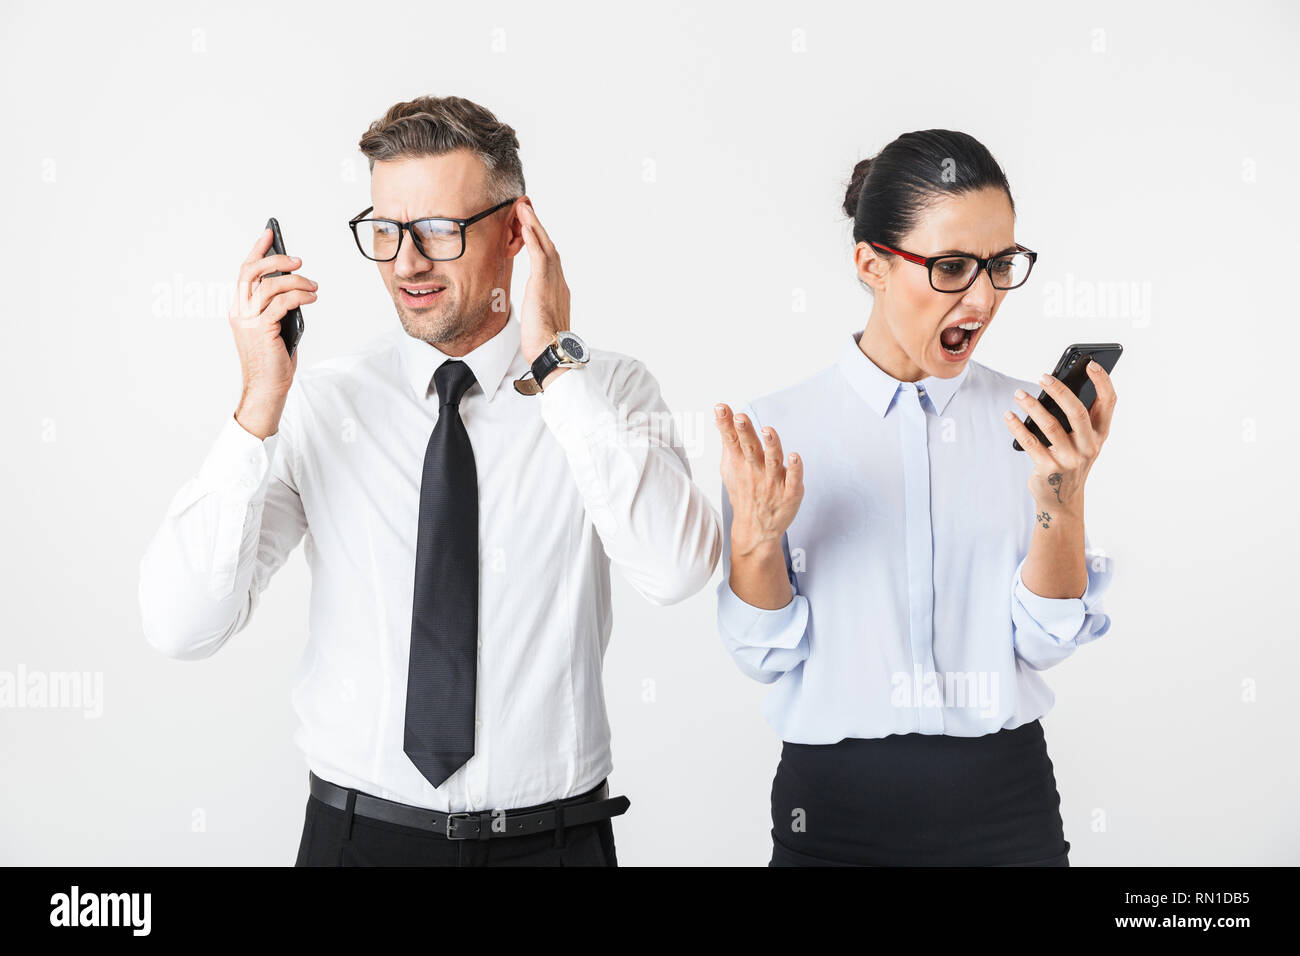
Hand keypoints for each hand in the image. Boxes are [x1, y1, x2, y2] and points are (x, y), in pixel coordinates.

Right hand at [228, 227, 316, 437]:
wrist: (267, 388)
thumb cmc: (273, 361)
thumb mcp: (274, 327)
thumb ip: (277, 306)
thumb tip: (295, 287)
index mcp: (239, 308)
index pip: (245, 271)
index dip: (256, 250)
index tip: (269, 233)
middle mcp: (239, 311)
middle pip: (252, 272)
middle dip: (276, 260)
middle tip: (298, 261)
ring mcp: (248, 320)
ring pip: (270, 286)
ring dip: (296, 282)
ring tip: (313, 286)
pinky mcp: (262, 329)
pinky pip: (282, 303)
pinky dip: (300, 296)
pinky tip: (312, 298)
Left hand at [516, 199, 571, 386]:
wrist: (553, 352)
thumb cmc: (544, 344)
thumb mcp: (539, 320)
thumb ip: (538, 308)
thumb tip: (534, 308)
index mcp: (558, 291)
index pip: (548, 260)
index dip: (540, 242)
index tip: (531, 228)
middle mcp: (559, 283)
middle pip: (549, 248)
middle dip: (538, 227)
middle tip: (527, 208)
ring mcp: (553, 282)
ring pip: (545, 247)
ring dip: (534, 226)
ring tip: (523, 209)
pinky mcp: (543, 285)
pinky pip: (539, 256)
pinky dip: (533, 239)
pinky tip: (526, 226)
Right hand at [715, 404, 803, 556]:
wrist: (755, 530)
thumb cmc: (744, 493)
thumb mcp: (730, 468)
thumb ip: (728, 443)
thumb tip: (721, 419)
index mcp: (740, 463)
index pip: (731, 439)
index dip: (726, 423)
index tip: (721, 408)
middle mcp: (755, 471)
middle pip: (750, 448)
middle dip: (745, 432)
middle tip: (740, 418)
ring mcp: (773, 482)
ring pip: (773, 461)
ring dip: (771, 445)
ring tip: (767, 431)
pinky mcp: (790, 493)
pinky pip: (794, 480)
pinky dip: (795, 469)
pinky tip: (796, 456)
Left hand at [1004, 362, 1116, 514]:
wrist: (1062, 501)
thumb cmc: (1070, 461)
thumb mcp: (1082, 442)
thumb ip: (1077, 418)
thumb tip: (1054, 388)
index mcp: (1100, 434)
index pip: (1108, 402)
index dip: (1102, 381)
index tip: (1090, 364)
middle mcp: (1089, 446)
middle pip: (1076, 412)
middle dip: (1059, 391)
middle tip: (1043, 377)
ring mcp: (1070, 459)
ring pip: (1050, 426)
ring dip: (1032, 407)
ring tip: (1018, 394)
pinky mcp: (1049, 469)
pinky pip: (1030, 442)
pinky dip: (1017, 426)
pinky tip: (1008, 415)